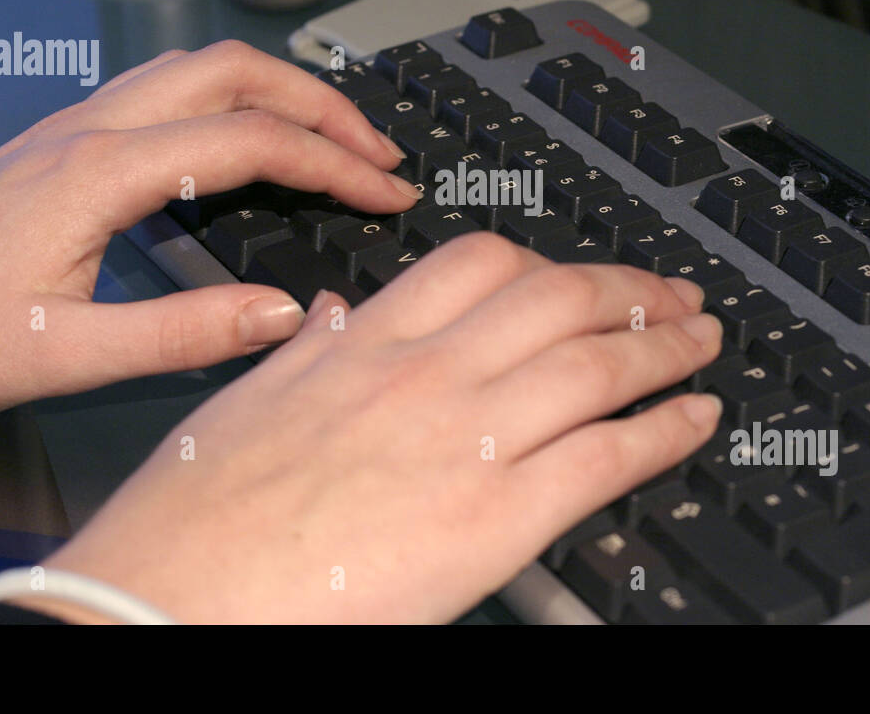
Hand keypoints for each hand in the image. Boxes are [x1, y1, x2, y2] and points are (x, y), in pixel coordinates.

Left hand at [0, 42, 419, 425]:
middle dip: (321, 103)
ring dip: (277, 91)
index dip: (334, 163)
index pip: (251, 140)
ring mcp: (71, 128)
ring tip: (331, 136)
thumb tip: (285, 315)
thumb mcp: (65, 355)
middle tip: (378, 151)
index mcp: (98, 173)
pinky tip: (244, 140)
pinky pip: (166, 90)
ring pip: (198, 69)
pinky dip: (231, 100)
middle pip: (233, 72)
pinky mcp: (60, 144)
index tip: (387, 192)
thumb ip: (182, 334)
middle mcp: (88, 131)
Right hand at [32, 234, 723, 622]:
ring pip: (596, 363)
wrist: (168, 605)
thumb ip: (307, 352)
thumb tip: (337, 315)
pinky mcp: (496, 518)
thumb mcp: (244, 405)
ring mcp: (465, 440)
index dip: (548, 263)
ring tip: (701, 340)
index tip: (576, 273)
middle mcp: (423, 377)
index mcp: (362, 346)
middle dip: (629, 289)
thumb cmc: (191, 522)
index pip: (478, 266)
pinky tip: (694, 418)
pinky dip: (664, 428)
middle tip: (670, 294)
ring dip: (665, 345)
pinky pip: (607, 454)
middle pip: (557, 300)